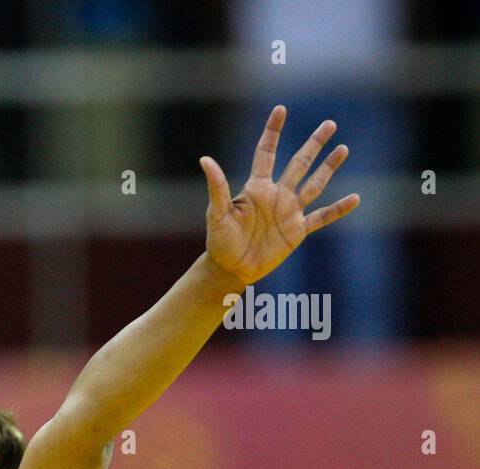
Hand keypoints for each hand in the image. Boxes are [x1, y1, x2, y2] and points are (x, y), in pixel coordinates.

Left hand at [199, 105, 359, 286]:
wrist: (230, 268)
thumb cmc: (220, 241)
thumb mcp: (218, 213)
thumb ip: (217, 187)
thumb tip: (205, 160)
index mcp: (257, 188)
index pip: (266, 153)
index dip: (273, 132)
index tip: (280, 109)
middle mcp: (276, 195)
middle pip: (299, 163)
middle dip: (314, 144)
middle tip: (330, 124)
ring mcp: (289, 212)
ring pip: (314, 185)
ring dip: (329, 168)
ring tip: (343, 148)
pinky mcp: (297, 231)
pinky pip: (322, 217)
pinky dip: (338, 209)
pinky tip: (355, 198)